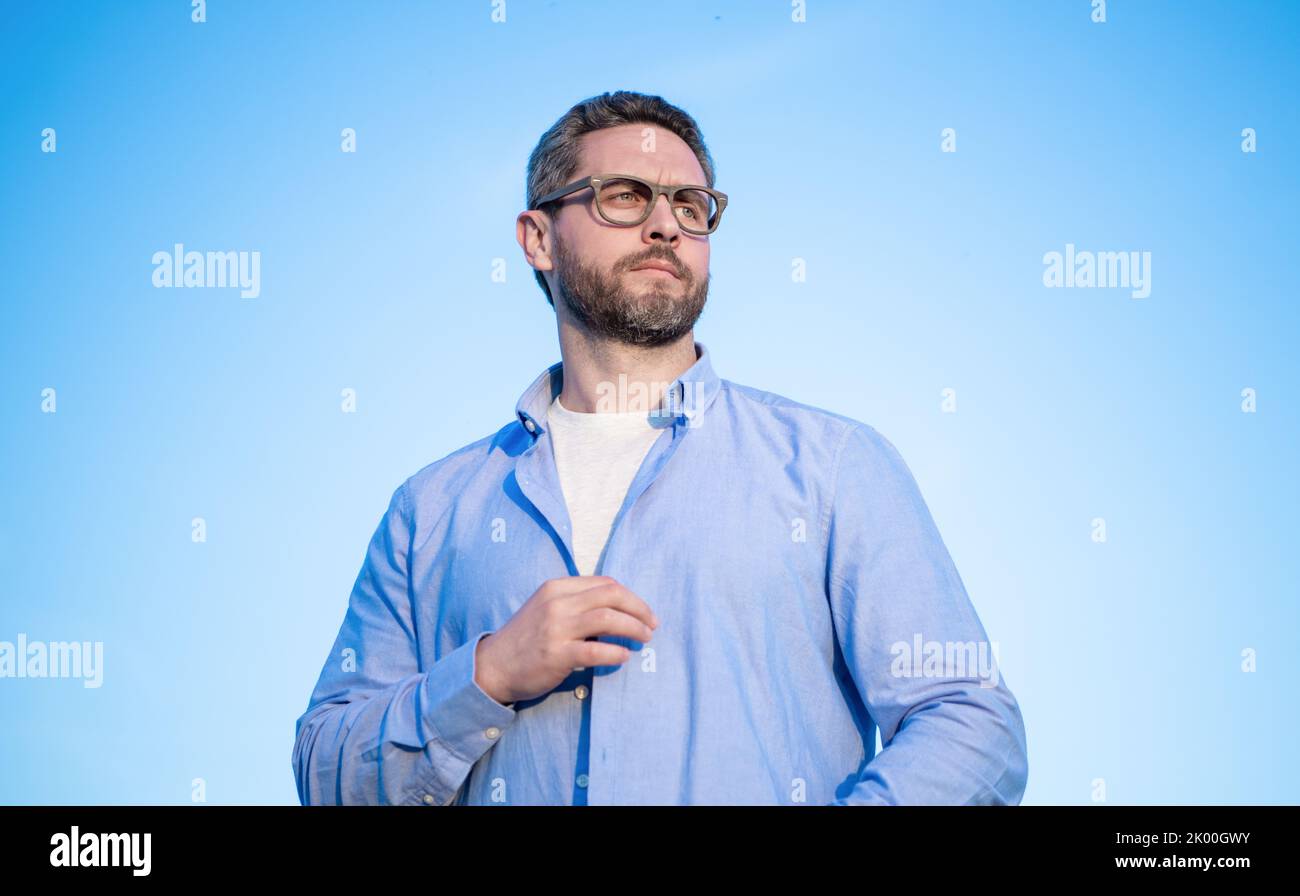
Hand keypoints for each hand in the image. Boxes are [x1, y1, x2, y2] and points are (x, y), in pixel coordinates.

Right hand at [473, 576, 658, 704]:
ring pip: (608, 619)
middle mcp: (557, 603)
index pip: (605, 583)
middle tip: (652, 625)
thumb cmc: (526, 639)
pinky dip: (616, 652)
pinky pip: (595, 650)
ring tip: (644, 639)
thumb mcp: (548, 609)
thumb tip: (618, 608)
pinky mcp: (556, 654)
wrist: (493, 666)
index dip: (631, 596)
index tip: (644, 611)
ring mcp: (556, 628)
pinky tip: (624, 657)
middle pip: (611, 596)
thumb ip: (576, 603)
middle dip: (639, 609)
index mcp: (557, 587)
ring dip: (633, 628)